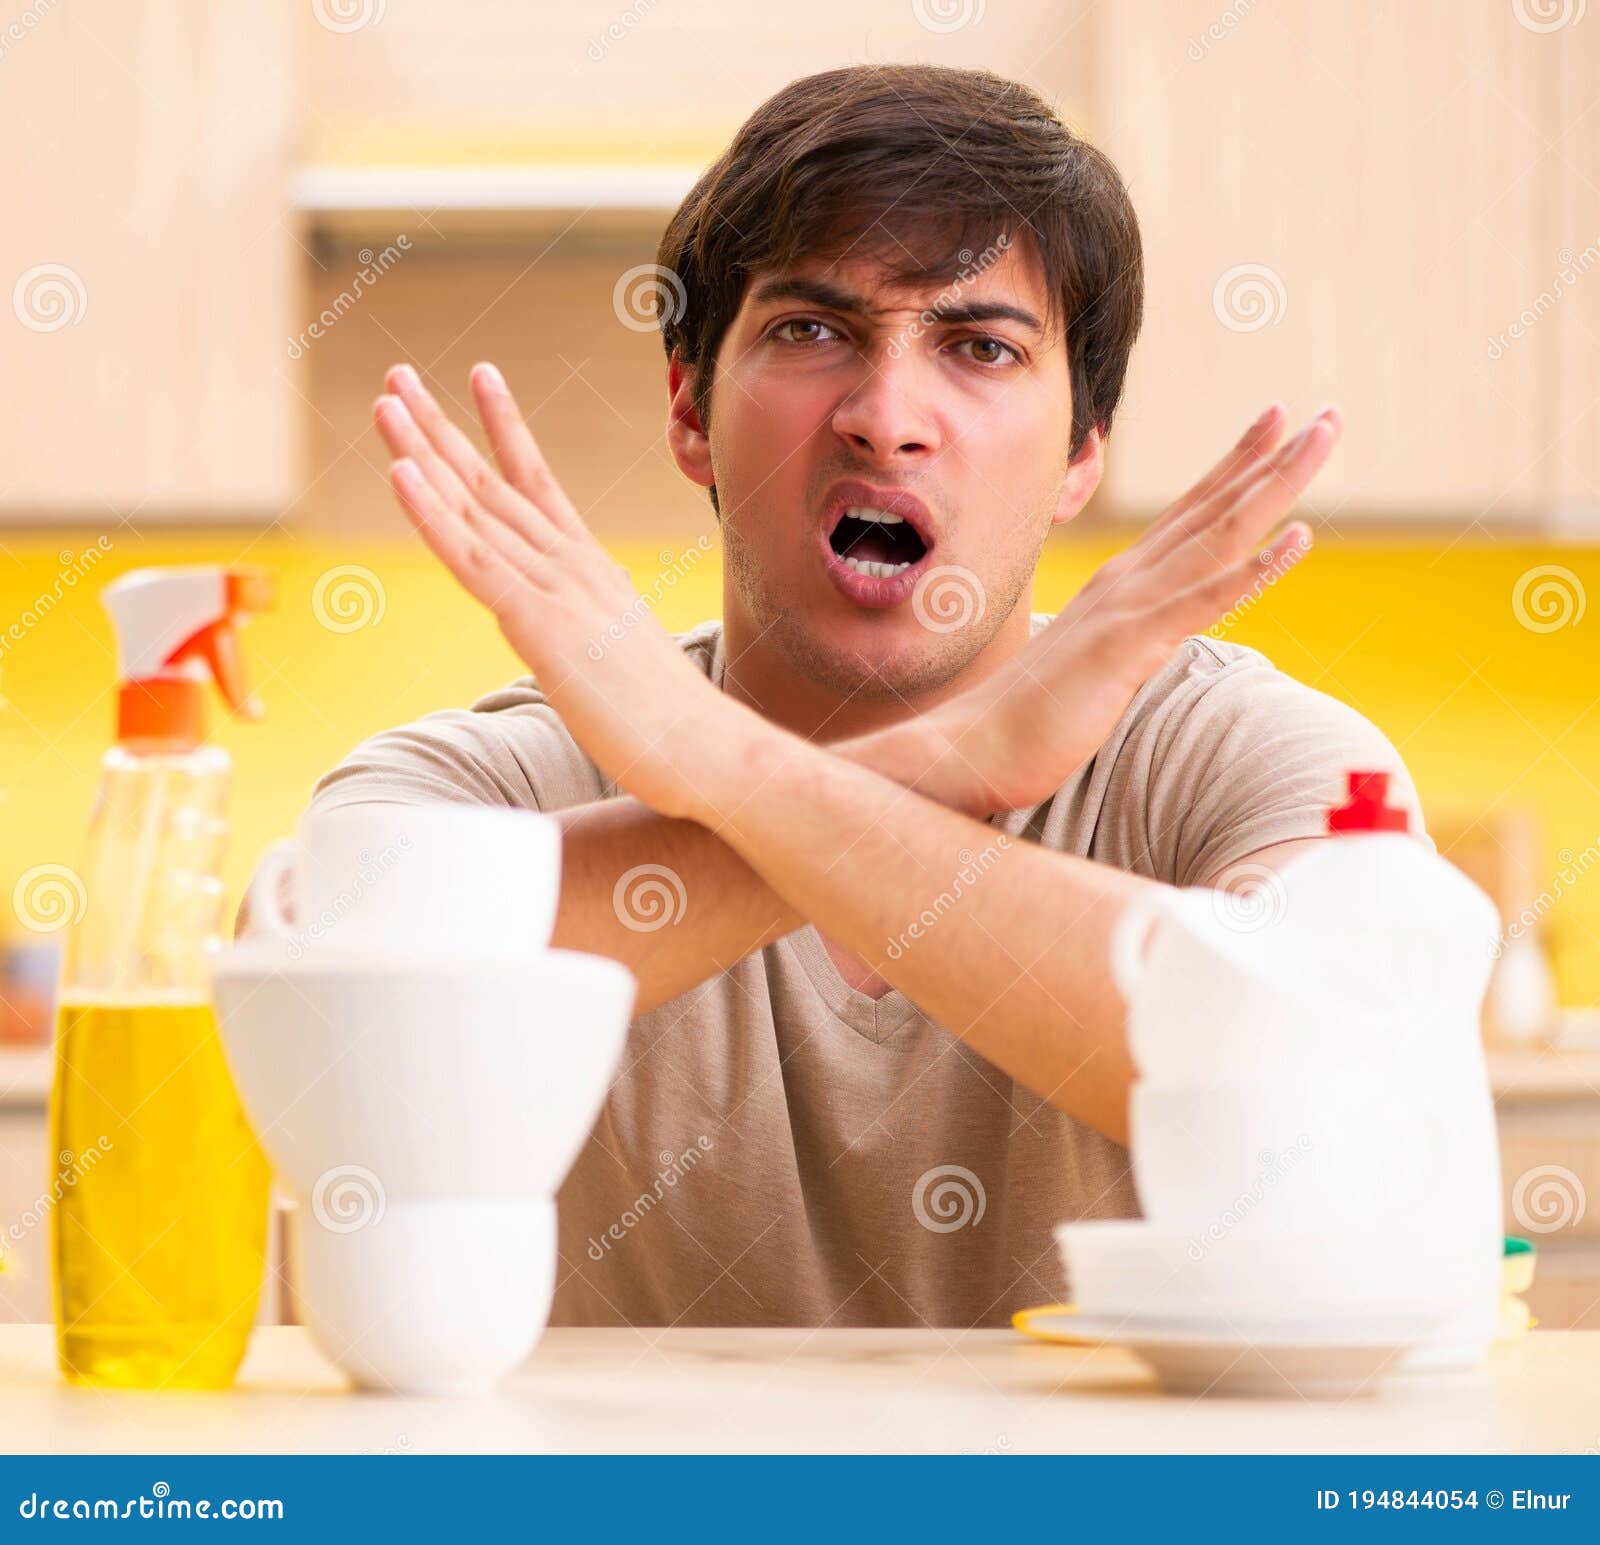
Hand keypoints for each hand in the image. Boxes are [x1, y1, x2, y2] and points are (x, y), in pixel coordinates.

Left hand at [372, 362, 737, 819]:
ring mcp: (555, 589)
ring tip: (388, 400)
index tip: (483, 376)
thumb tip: (590, 617)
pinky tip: (400, 473)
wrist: (703, 746)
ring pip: (474, 508)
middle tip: (400, 376)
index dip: (505, 428)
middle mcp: (571, 565)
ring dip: (423, 451)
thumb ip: (597, 625)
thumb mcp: (624, 655)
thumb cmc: (668, 719)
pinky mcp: (538, 623)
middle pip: (492, 483)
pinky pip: (472, 560)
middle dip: (441, 427)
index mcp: (591, 570)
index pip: (537, 483)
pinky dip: (432, 514)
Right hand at [880, 403, 1337, 815]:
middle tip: (1323, 416)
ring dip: (1275, 484)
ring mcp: (1128, 608)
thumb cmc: (1022, 719)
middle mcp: (1125, 582)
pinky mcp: (1129, 645)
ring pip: (1218, 534)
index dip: (1233, 469)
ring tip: (1320, 439)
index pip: (1186, 516)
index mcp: (1117, 586)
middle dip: (1268, 458)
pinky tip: (1300, 536)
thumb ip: (1113, 644)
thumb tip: (1131, 647)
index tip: (1273, 428)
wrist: (972, 747)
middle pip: (1211, 508)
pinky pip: (1204, 599)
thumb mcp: (1083, 669)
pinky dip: (1256, 565)